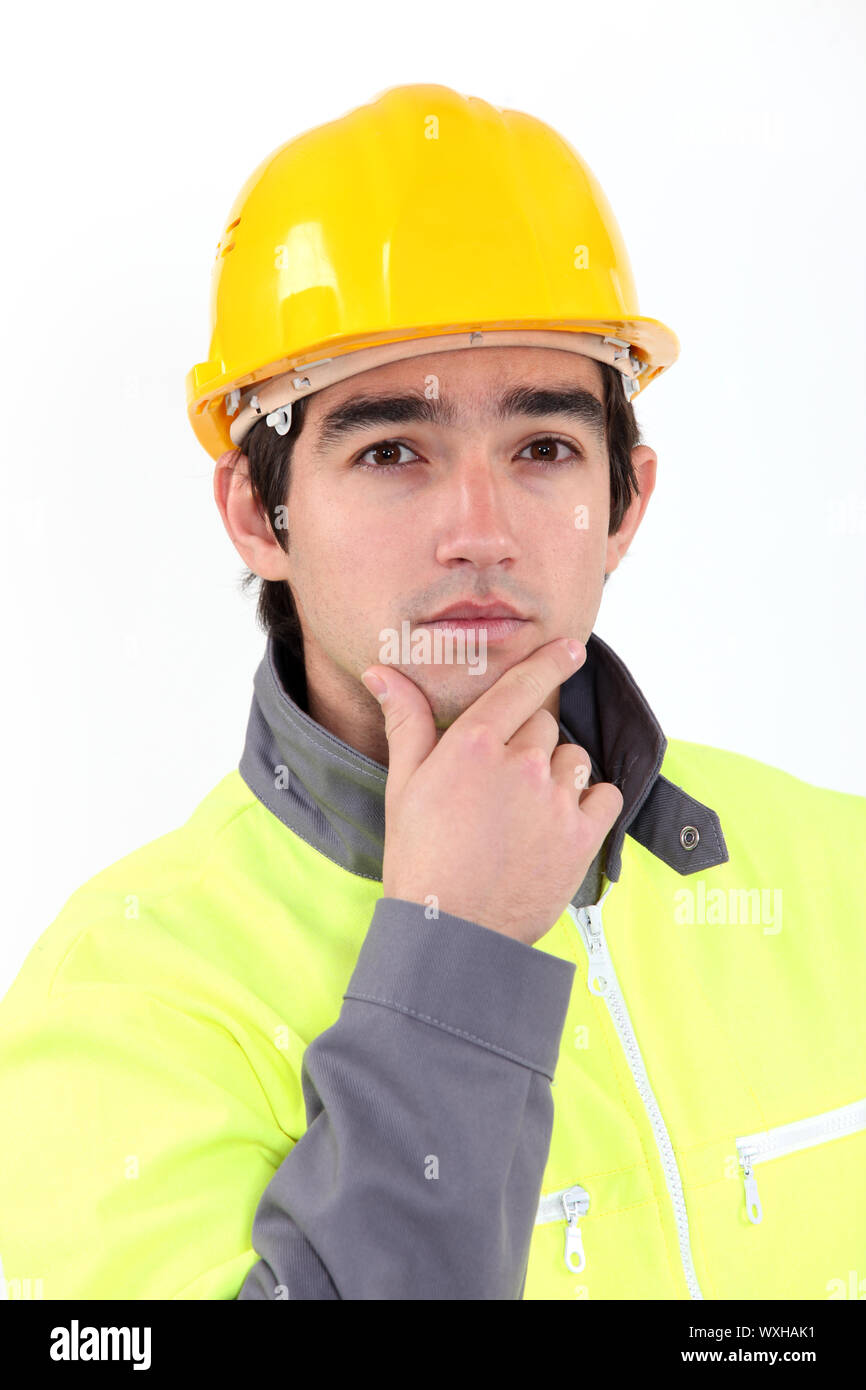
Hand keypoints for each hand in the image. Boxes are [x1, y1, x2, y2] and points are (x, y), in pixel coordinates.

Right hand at [360, 638, 623, 945]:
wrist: (451, 933)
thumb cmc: (420, 859)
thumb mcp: (404, 786)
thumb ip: (407, 722)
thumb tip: (382, 671)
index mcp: (474, 745)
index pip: (522, 686)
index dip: (549, 661)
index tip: (570, 647)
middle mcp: (521, 764)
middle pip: (544, 726)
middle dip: (528, 746)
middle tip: (501, 788)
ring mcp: (555, 800)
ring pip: (574, 759)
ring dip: (558, 776)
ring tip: (526, 813)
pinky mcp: (582, 836)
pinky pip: (604, 795)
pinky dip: (589, 804)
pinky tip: (558, 825)